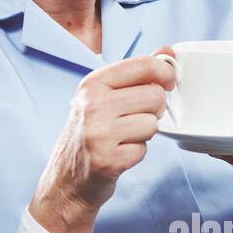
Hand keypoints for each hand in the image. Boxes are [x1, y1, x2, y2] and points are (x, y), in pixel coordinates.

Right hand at [31, 46, 176, 232]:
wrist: (65, 180)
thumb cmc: (89, 133)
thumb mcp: (103, 96)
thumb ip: (136, 73)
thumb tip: (167, 52)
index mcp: (92, 84)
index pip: (143, 65)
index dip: (165, 72)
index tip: (167, 82)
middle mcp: (92, 105)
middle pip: (155, 95)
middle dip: (153, 109)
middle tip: (135, 118)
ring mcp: (99, 133)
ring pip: (153, 124)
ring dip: (144, 134)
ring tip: (122, 137)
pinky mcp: (108, 160)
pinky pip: (144, 150)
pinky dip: (136, 153)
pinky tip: (117, 153)